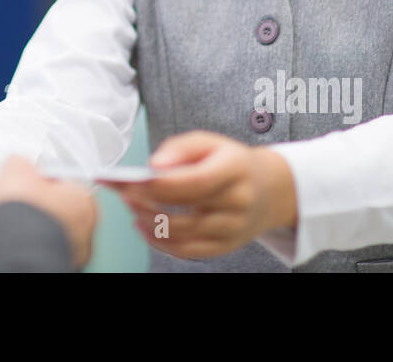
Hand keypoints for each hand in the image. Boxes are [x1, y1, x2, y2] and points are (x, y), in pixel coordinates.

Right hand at [0, 156, 98, 268]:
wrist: (11, 254)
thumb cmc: (24, 214)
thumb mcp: (17, 168)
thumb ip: (18, 162)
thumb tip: (16, 163)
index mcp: (79, 203)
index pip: (46, 182)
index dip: (15, 175)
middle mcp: (67, 231)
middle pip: (16, 205)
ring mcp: (44, 251)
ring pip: (0, 227)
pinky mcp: (20, 266)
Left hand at [104, 131, 296, 260]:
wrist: (269, 190)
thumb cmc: (230, 162)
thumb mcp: (209, 142)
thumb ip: (179, 148)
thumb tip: (155, 165)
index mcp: (236, 169)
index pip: (196, 182)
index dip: (160, 184)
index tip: (132, 180)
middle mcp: (239, 203)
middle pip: (187, 212)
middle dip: (147, 204)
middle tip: (123, 192)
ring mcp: (234, 229)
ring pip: (183, 236)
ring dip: (149, 223)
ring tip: (131, 206)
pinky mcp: (225, 246)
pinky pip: (187, 251)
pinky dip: (159, 241)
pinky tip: (144, 226)